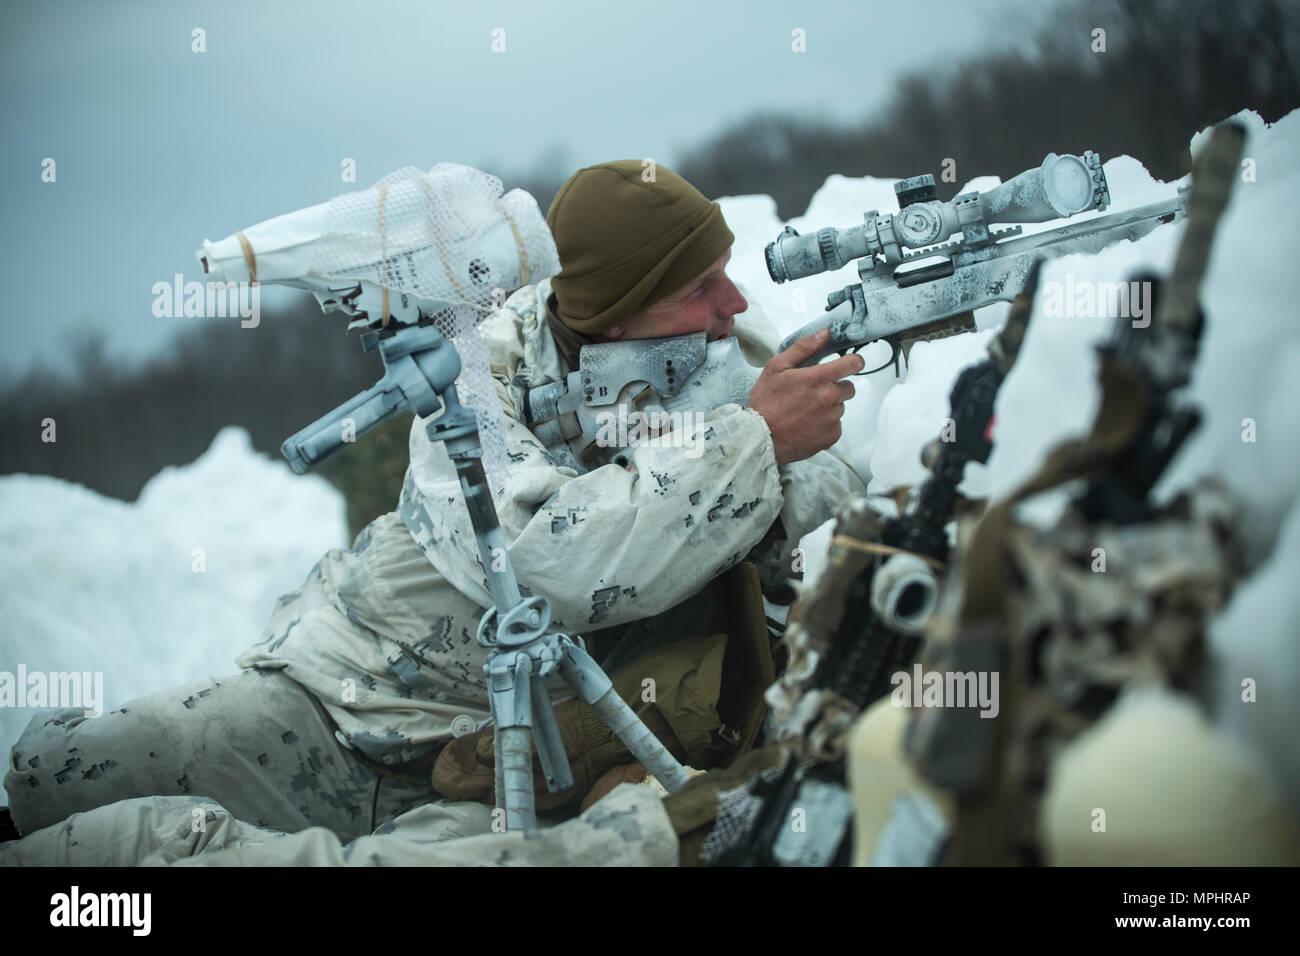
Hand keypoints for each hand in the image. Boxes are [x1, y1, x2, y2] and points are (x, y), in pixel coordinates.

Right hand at [748, 329, 862, 465]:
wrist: (761, 438)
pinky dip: (826, 425)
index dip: (852, 362)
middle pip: (848, 387)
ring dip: (829, 407)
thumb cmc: (766, 403)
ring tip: (806, 411)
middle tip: (813, 392)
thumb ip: (803, 348)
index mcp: (818, 378)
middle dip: (835, 387)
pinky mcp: (832, 436)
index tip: (846, 365)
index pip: (853, 364)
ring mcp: (832, 419)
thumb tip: (825, 334)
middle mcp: (829, 398)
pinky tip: (808, 424)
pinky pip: (836, 426)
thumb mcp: (776, 367)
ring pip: (840, 407)